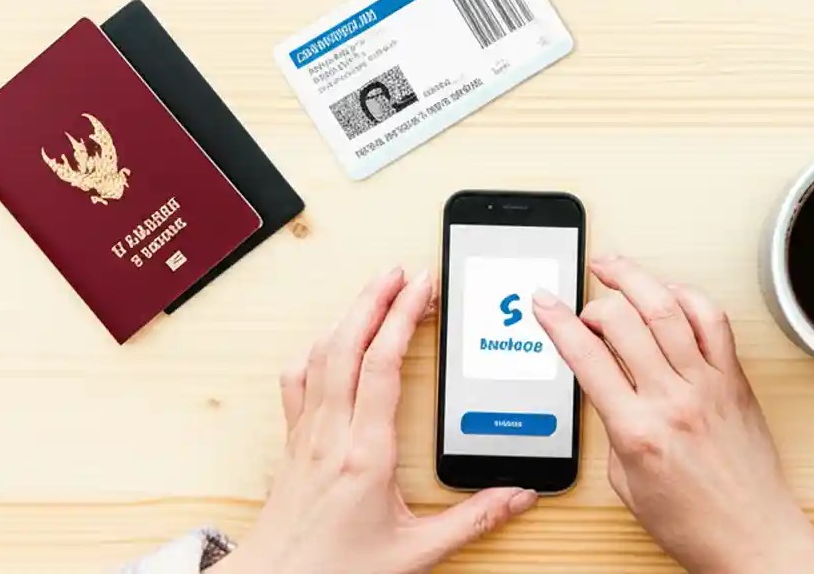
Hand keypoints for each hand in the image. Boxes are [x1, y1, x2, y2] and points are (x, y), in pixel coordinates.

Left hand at [212, 267, 537, 573]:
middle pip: (346, 344)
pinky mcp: (294, 439)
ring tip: (375, 291)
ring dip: (348, 315)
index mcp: (365, 453)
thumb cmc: (336, 571)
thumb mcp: (417, 552)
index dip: (402, 317)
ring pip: (321, 355)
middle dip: (374, 298)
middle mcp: (331, 433)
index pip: (381, 365)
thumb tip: (519, 494)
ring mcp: (307, 432)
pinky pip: (299, 379)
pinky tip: (332, 342)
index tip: (422, 287)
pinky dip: (317, 349)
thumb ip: (474, 519)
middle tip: (400, 270)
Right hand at [532, 255, 813, 573]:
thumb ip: (610, 426)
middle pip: (623, 321)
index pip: (586, 356)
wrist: (753, 537)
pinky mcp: (734, 379)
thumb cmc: (694, 522)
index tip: (543, 303)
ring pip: (667, 307)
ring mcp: (708, 384)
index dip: (557, 321)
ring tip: (614, 267)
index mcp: (637, 430)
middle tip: (582, 299)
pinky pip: (713, 320)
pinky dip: (686, 296)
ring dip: (634, 278)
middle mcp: (673, 399)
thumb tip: (603, 384)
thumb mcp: (625, 482)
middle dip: (593, 299)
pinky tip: (667, 292)